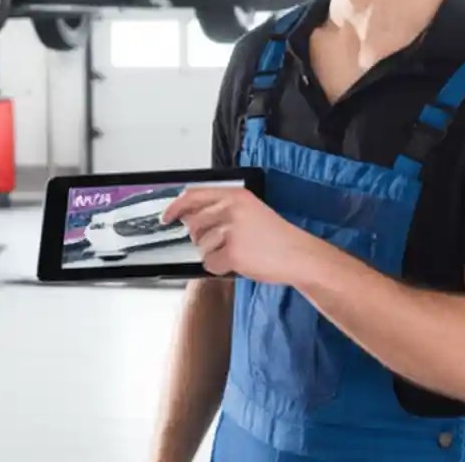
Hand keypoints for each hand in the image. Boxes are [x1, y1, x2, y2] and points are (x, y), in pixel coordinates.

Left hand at [162, 186, 317, 284]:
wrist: (297, 254)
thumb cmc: (276, 236)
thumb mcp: (250, 210)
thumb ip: (222, 209)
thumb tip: (189, 216)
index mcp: (235, 195)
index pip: (193, 196)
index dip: (175, 207)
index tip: (167, 216)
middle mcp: (231, 209)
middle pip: (193, 224)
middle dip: (200, 238)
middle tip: (220, 243)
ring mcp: (231, 231)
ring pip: (201, 246)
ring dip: (214, 253)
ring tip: (238, 251)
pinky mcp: (233, 253)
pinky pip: (210, 263)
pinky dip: (220, 267)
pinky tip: (238, 262)